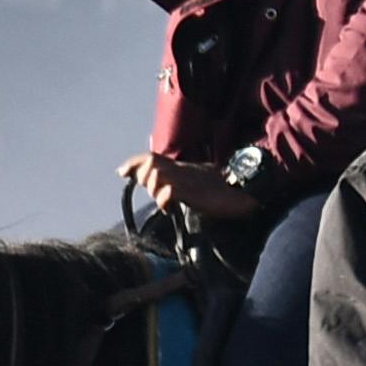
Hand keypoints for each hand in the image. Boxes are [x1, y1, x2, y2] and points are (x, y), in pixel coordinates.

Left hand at [122, 151, 259, 222]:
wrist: (244, 191)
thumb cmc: (224, 189)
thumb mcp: (197, 183)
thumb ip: (180, 182)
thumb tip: (166, 189)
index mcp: (181, 167)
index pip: (151, 157)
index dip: (134, 163)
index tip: (121, 172)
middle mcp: (181, 169)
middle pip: (149, 164)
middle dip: (143, 178)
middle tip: (153, 192)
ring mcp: (186, 179)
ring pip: (155, 176)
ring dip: (154, 190)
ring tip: (164, 202)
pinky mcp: (192, 192)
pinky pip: (168, 192)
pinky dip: (164, 200)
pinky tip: (170, 208)